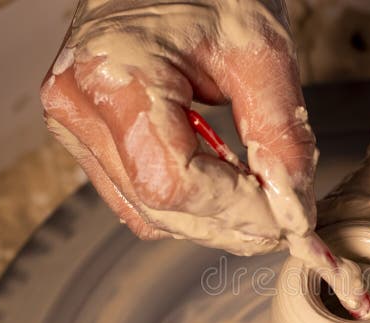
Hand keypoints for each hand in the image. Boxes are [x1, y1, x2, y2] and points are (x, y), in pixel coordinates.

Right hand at [40, 0, 315, 255]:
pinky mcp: (89, 137)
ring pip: (148, 213)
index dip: (238, 211)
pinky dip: (188, 207)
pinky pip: (138, 199)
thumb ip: (281, 131)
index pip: (175, 183)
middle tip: (285, 222)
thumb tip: (293, 205)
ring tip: (259, 202)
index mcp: (115, 73)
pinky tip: (225, 189)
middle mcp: (79, 105)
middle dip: (231, 225)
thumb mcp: (261, 51)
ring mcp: (76, 125)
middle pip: (160, 207)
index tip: (288, 219)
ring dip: (212, 221)